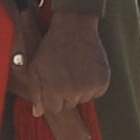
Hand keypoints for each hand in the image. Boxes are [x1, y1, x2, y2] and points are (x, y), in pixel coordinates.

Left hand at [20, 10, 113, 139]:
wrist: (74, 26)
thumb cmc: (51, 47)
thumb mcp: (36, 68)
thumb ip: (36, 93)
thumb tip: (38, 113)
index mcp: (55, 93)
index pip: (55, 108)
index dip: (53, 94)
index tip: (54, 79)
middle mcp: (74, 94)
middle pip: (70, 104)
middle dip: (66, 92)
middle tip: (64, 71)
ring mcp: (90, 88)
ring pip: (84, 98)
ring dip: (80, 88)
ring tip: (75, 67)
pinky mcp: (104, 81)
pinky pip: (98, 91)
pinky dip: (93, 83)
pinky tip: (87, 67)